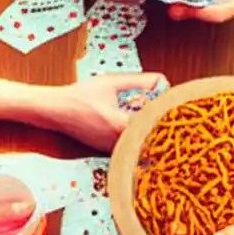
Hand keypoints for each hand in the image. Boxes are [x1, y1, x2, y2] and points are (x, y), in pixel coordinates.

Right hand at [45, 73, 169, 150]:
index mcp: (120, 126)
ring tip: (161, 124)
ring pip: (140, 147)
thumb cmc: (80, 96)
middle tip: (176, 120)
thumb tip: (163, 81)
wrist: (55, 110)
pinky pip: (129, 149)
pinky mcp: (107, 153)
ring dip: (151, 135)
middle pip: (151, 141)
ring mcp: (111, 151)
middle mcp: (116, 143)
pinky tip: (142, 128)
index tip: (178, 112)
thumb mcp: (112, 82)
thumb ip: (140, 81)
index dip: (168, 119)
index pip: (154, 127)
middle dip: (163, 130)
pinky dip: (138, 140)